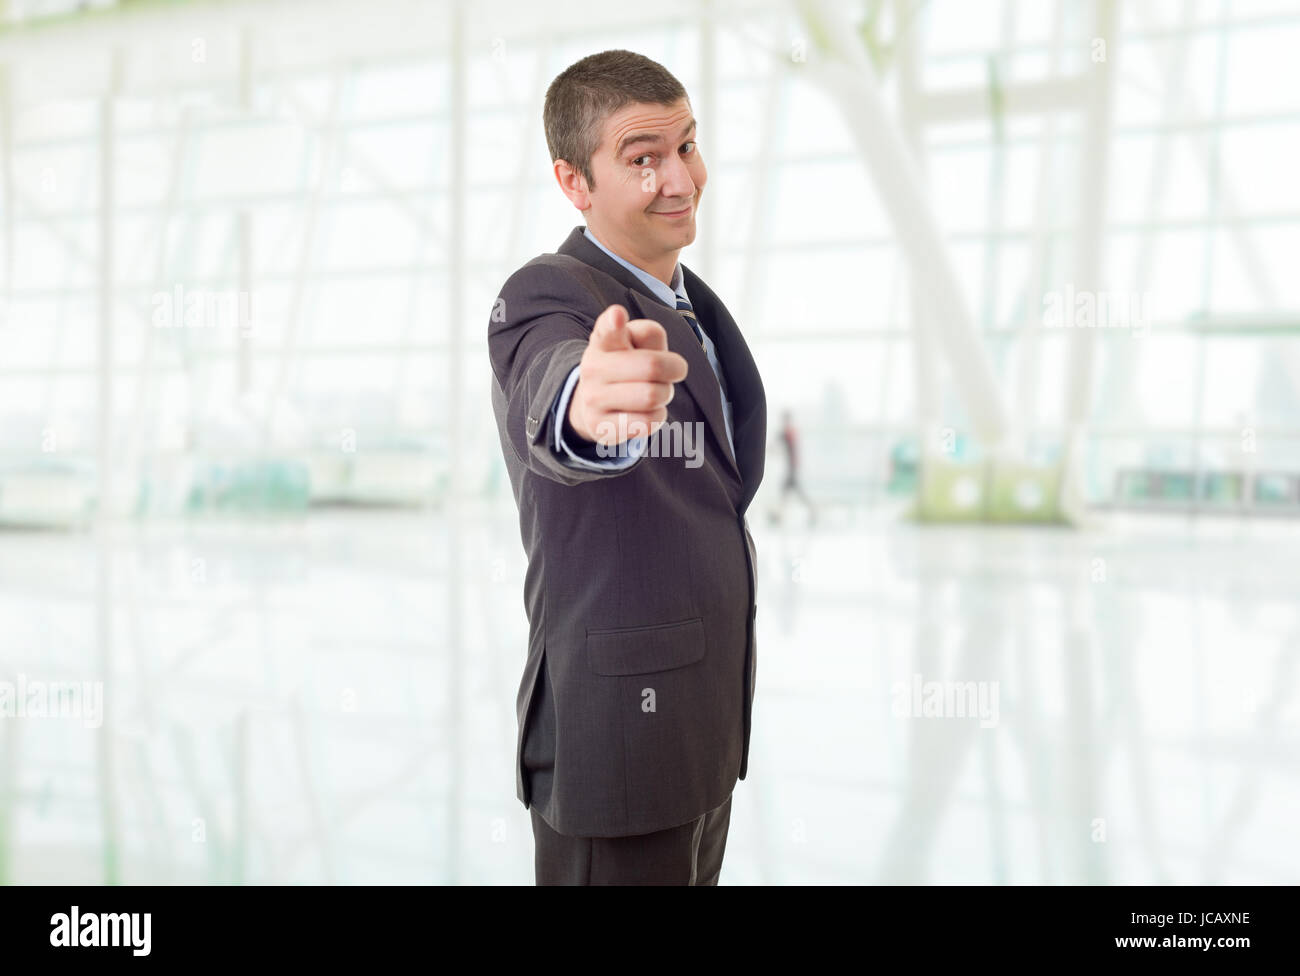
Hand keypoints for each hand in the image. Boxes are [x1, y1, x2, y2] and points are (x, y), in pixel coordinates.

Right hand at [567, 303, 688, 445]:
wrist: (593, 403)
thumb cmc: (627, 364)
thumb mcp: (635, 342)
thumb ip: (649, 334)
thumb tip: (654, 339)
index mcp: (603, 341)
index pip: (607, 329)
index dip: (614, 322)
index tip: (618, 315)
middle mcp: (593, 368)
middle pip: (652, 366)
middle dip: (673, 369)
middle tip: (672, 371)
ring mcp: (594, 399)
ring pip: (653, 396)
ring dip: (665, 394)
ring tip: (656, 391)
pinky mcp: (601, 426)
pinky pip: (648, 422)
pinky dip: (658, 415)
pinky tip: (647, 411)